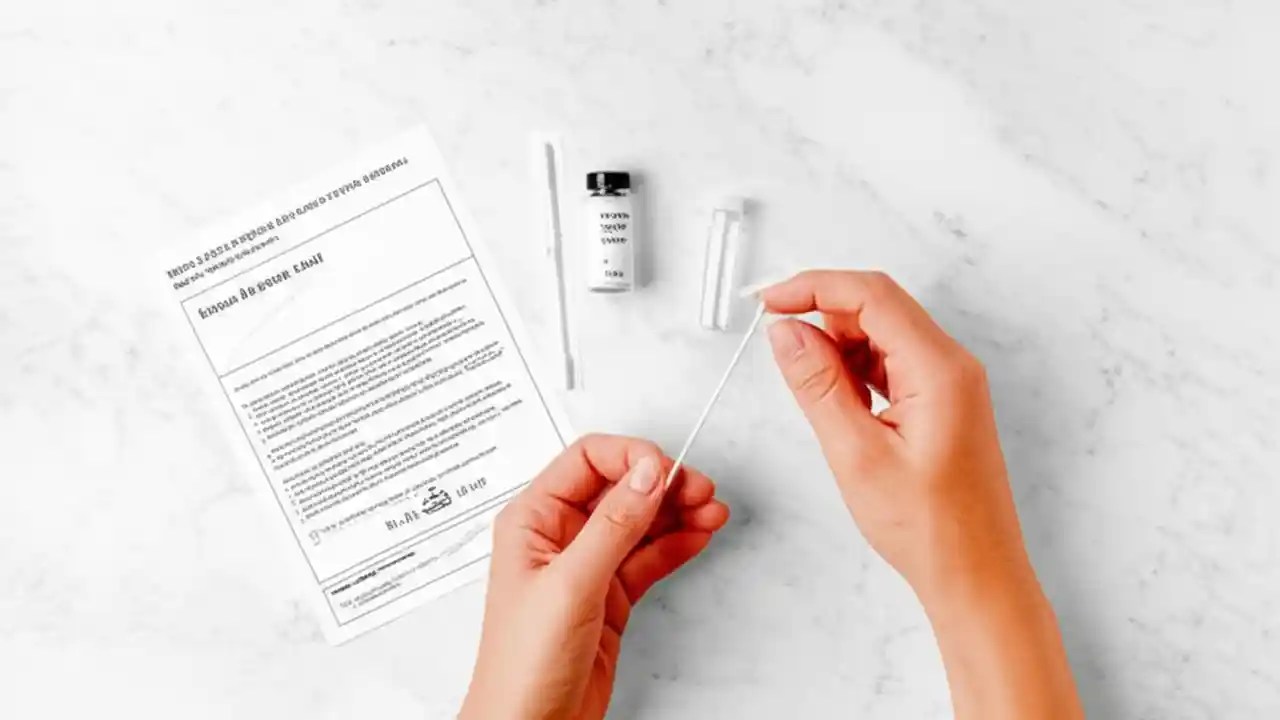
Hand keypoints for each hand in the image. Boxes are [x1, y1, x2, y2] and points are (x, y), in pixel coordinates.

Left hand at [460, 434, 728, 719]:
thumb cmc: (522, 666)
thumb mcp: (570, 584)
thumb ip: (613, 526)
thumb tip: (645, 475)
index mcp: (533, 520)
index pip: (587, 461)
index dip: (630, 457)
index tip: (666, 469)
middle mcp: (559, 537)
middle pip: (620, 488)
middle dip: (662, 483)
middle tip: (699, 489)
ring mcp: (587, 566)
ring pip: (641, 522)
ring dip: (677, 512)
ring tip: (710, 510)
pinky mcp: (610, 595)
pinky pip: (649, 557)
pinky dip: (677, 544)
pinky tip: (699, 535)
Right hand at [761, 270, 1081, 718]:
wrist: (976, 575)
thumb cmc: (929, 528)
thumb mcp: (857, 454)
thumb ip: (818, 386)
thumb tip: (786, 333)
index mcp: (940, 370)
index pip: (871, 295)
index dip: (813, 286)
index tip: (769, 301)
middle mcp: (952, 366)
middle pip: (878, 306)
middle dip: (822, 312)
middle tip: (776, 338)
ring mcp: (949, 382)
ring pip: (882, 333)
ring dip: (837, 344)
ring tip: (807, 386)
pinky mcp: (941, 401)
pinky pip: (891, 362)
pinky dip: (855, 368)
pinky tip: (834, 398)